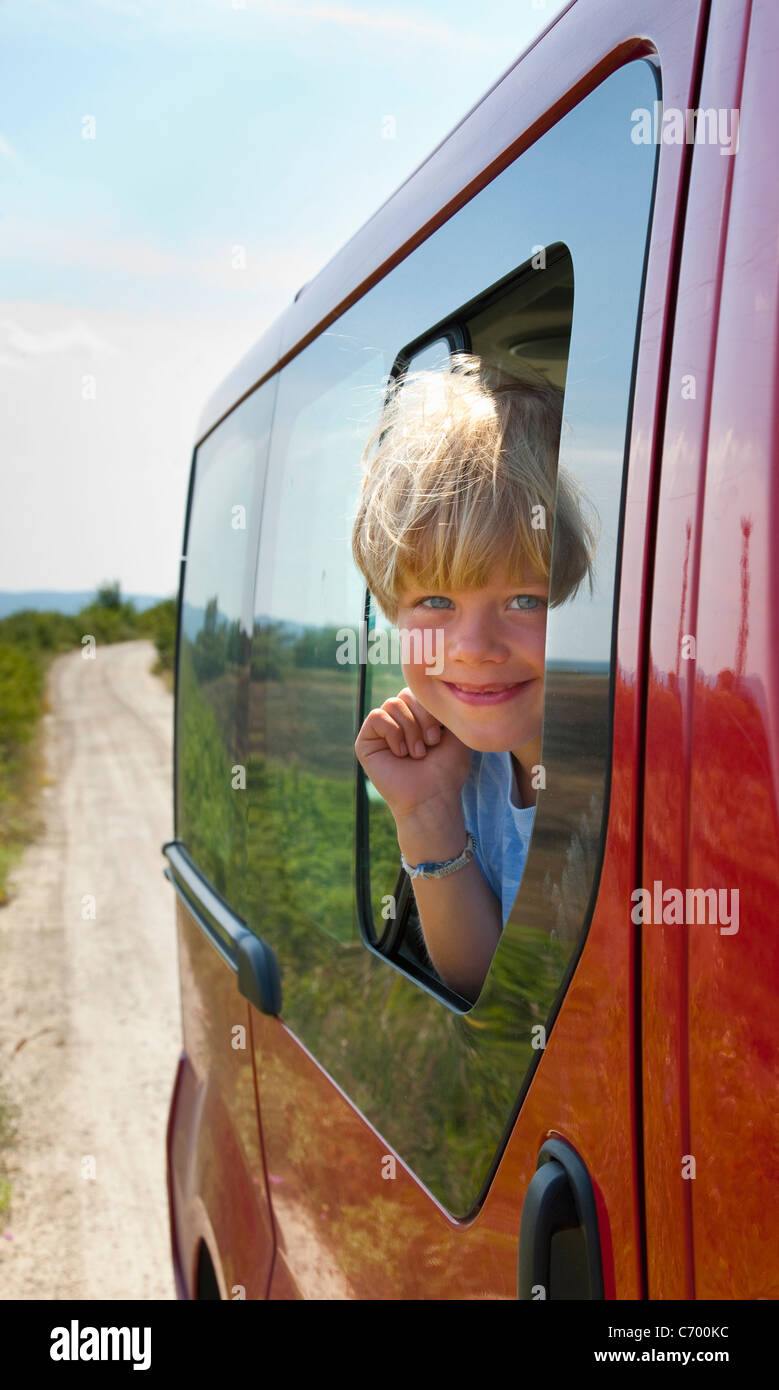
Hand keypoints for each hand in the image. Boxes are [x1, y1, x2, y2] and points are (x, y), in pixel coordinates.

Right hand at [355, 686, 471, 821]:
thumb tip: (435, 683)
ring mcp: (381, 731)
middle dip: (422, 718)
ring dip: (410, 729)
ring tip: (416, 753)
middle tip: (429, 743)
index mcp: (417, 717)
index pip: (419, 691)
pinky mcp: (366, 741)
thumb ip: (445, 705)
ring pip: (392, 704)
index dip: (431, 709)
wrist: (432, 796)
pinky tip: (400, 753)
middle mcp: (398, 721)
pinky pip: (377, 716)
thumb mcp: (454, 731)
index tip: (440, 736)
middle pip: (405, 693)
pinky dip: (393, 733)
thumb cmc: (446, 769)